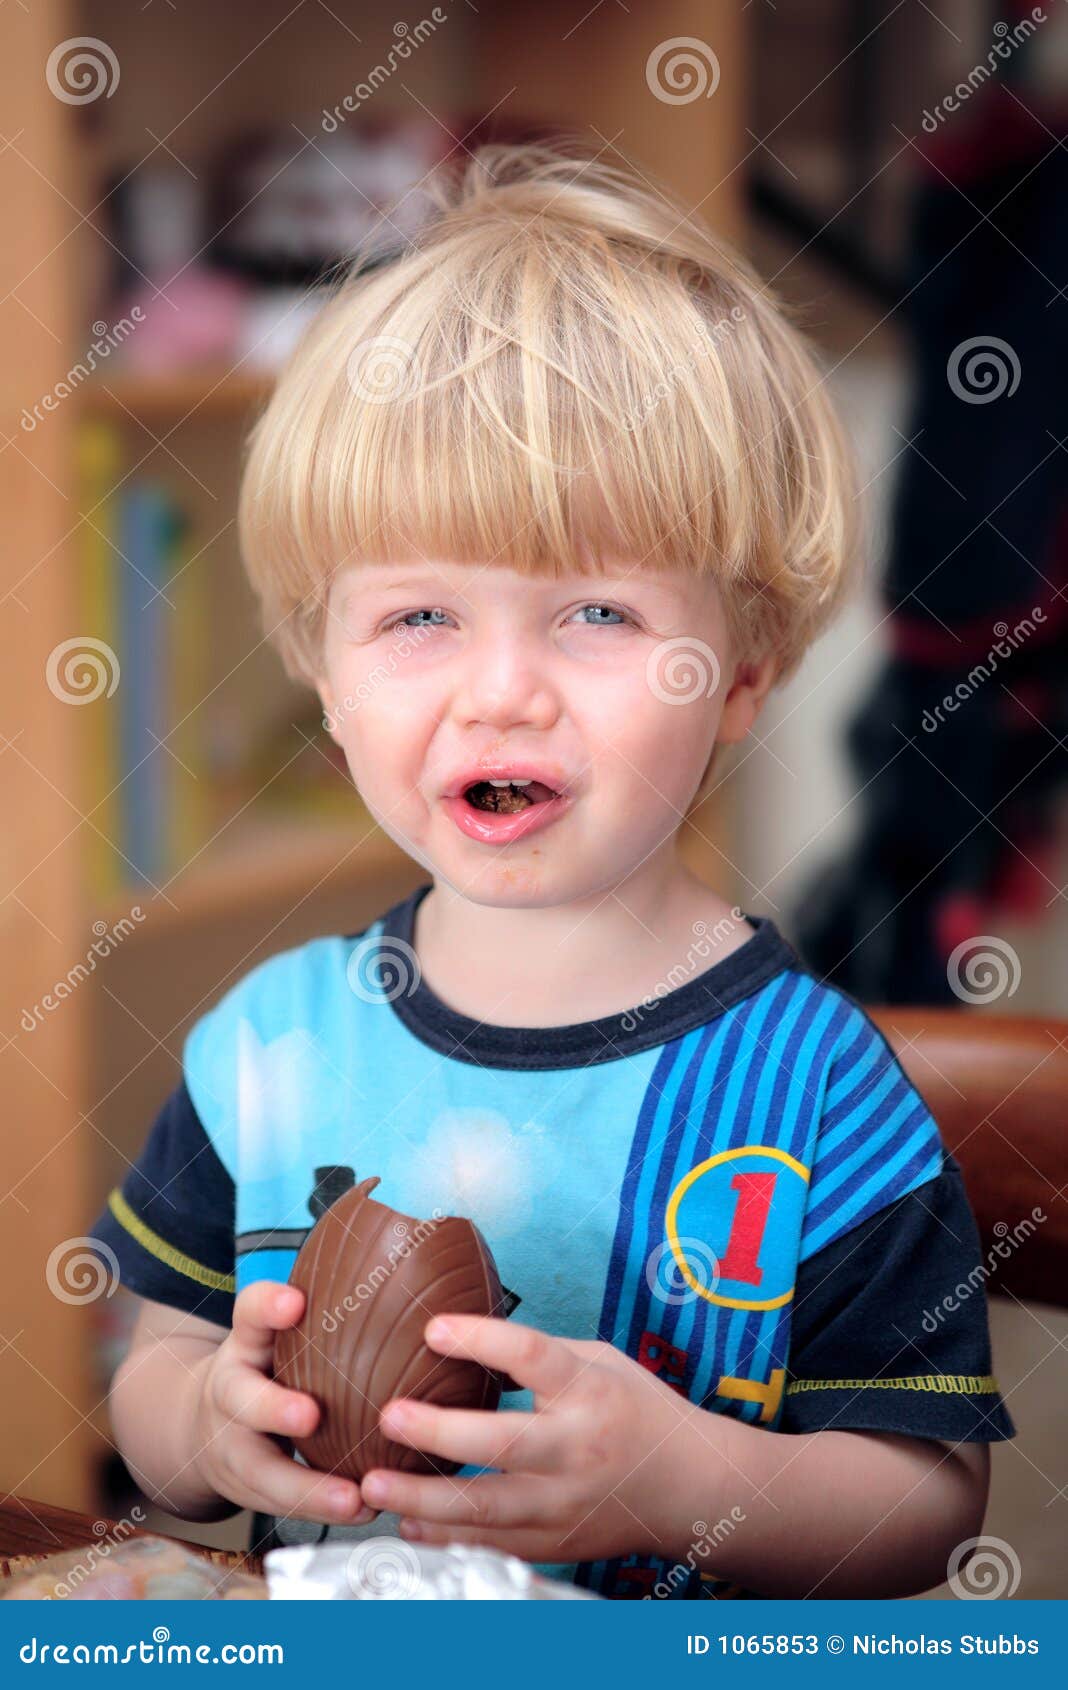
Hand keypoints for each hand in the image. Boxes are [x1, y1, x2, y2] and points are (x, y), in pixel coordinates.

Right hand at [189, 1281, 372, 1526]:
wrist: (204, 1425)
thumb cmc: (270, 1367)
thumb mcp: (278, 1333)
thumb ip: (327, 1309)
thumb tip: (424, 1273)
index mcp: (247, 1342)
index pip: (249, 1312)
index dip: (268, 1306)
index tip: (296, 1302)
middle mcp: (231, 1392)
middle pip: (241, 1398)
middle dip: (274, 1408)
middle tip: (311, 1415)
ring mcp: (232, 1445)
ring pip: (260, 1472)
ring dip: (307, 1488)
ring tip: (354, 1498)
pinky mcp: (245, 1488)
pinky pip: (280, 1505)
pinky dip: (320, 1509)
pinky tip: (364, 1510)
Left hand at [360, 1316, 718, 1564]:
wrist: (690, 1487)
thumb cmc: (635, 1409)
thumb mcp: (599, 1361)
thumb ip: (537, 1354)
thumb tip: (460, 1335)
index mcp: (589, 1389)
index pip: (532, 1357)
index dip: (482, 1340)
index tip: (432, 1328)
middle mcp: (577, 1447)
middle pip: (503, 1442)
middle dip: (439, 1432)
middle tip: (388, 1415)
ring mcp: (566, 1503)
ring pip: (488, 1508)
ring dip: (425, 1499)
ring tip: (374, 1483)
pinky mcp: (556, 1543)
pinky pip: (492, 1544)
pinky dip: (444, 1537)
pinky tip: (405, 1525)